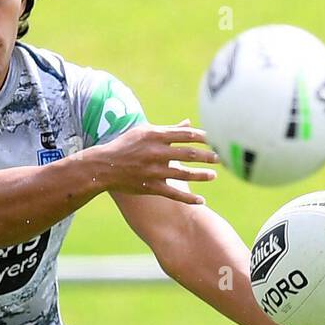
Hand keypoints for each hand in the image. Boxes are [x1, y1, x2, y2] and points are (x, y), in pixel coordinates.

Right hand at [93, 118, 217, 204]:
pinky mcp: (151, 186)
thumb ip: (169, 129)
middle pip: (188, 154)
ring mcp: (154, 170)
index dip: (203, 137)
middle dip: (207, 156)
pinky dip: (189, 199)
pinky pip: (174, 194)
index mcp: (155, 135)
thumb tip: (189, 123)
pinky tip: (202, 202)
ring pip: (184, 174)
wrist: (104, 166)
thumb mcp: (145, 132)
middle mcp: (156, 152)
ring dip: (201, 175)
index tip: (216, 138)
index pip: (186, 135)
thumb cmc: (125, 145)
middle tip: (220, 157)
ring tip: (214, 175)